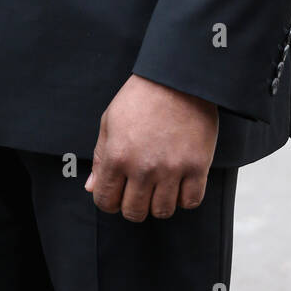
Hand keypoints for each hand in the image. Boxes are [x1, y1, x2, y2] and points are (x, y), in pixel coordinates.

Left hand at [85, 74, 218, 220]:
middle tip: (139, 188)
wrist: (177, 77)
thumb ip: (101, 158)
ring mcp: (171, 169)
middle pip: (134, 212)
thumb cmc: (141, 97)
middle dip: (133, 205)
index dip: (109, 201)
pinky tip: (179, 182)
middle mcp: (143, 168)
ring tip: (160, 184)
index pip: (105, 201)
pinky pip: (190, 202)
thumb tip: (92, 188)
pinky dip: (184, 197)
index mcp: (117, 156)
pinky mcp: (197, 167)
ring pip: (162, 211)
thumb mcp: (110, 121)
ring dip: (159, 202)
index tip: (117, 193)